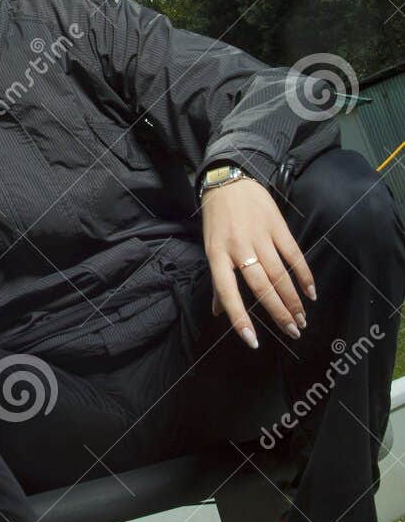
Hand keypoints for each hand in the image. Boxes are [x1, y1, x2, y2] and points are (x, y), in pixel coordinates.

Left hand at [201, 176, 316, 348]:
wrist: (229, 180)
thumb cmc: (217, 219)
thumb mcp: (210, 248)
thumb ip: (217, 281)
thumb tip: (218, 313)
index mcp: (217, 255)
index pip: (227, 292)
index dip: (239, 318)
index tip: (253, 342)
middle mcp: (238, 247)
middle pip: (261, 286)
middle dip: (278, 313)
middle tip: (292, 333)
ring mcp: (259, 236)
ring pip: (279, 274)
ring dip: (293, 299)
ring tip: (302, 319)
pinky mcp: (277, 226)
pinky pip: (294, 255)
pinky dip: (304, 275)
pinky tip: (311, 292)